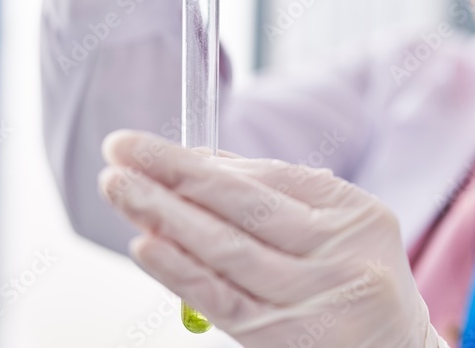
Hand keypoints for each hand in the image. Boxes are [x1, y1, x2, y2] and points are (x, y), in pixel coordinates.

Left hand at [98, 130, 447, 347]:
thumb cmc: (356, 284)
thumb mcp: (338, 229)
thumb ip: (273, 195)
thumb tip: (192, 161)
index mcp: (356, 215)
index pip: (266, 177)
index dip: (197, 159)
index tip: (143, 145)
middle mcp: (341, 256)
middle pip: (244, 206)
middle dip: (173, 174)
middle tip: (118, 152)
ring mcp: (316, 302)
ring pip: (228, 250)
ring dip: (165, 215)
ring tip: (120, 189)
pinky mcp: (287, 342)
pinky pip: (224, 303)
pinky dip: (181, 273)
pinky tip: (146, 245)